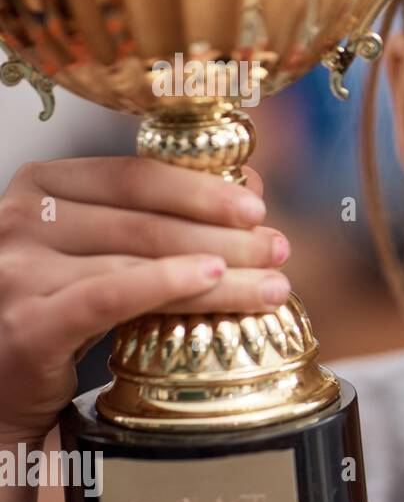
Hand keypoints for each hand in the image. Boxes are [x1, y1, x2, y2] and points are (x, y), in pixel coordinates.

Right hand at [0, 157, 291, 445]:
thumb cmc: (56, 310)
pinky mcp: (27, 324)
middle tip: (279, 251)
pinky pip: (109, 297)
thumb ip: (161, 218)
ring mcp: (16, 271)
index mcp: (41, 186)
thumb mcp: (101, 251)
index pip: (135, 176)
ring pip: (141, 263)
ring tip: (272, 285)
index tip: (257, 209)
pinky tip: (211, 280)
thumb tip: (250, 188)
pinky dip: (165, 284)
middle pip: (147, 222)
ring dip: (220, 274)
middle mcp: (20, 219)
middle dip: (226, 237)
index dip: (203, 190)